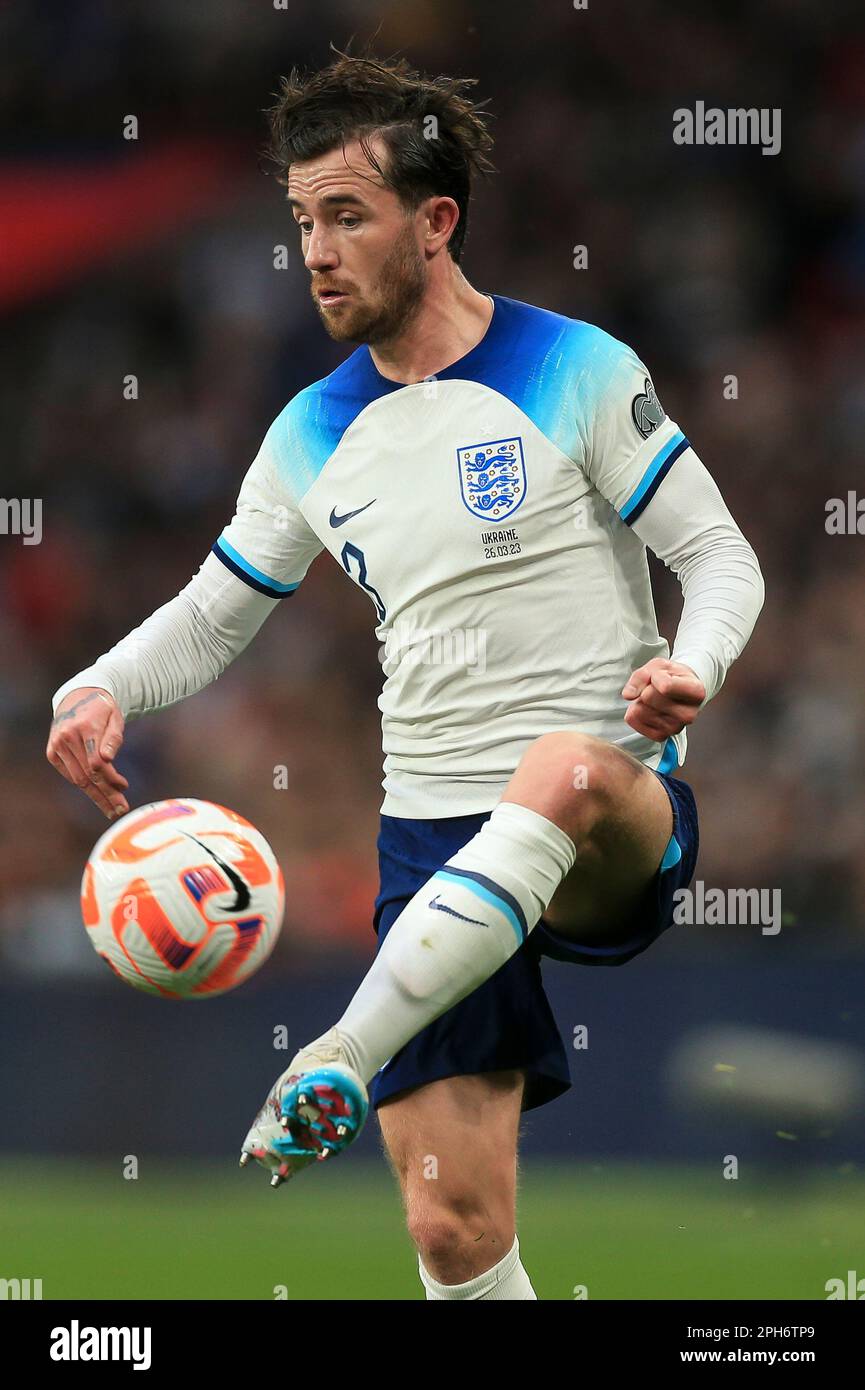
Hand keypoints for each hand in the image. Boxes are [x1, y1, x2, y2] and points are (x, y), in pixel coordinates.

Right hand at [46, 688, 128, 818]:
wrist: (78, 697)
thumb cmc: (103, 709)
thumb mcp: (115, 718)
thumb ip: (113, 738)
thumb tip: (107, 759)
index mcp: (85, 727)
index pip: (97, 763)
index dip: (111, 778)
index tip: (124, 787)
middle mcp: (67, 737)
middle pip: (87, 775)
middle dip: (105, 795)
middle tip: (119, 810)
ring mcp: (57, 745)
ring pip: (77, 778)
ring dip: (95, 795)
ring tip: (111, 807)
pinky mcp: (52, 752)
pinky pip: (69, 774)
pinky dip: (83, 784)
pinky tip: (97, 793)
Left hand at [621, 658, 705, 740]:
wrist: (679, 691)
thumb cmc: (671, 676)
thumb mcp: (658, 666)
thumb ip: (641, 676)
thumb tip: (628, 695)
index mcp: (697, 692)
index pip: (665, 686)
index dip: (656, 676)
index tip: (663, 676)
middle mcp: (690, 714)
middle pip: (649, 698)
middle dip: (646, 689)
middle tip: (655, 688)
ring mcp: (676, 728)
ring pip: (639, 711)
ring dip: (640, 701)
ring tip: (653, 698)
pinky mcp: (661, 736)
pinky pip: (634, 721)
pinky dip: (634, 712)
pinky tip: (647, 708)